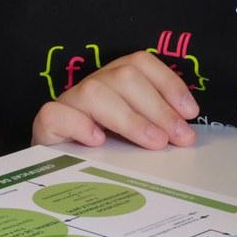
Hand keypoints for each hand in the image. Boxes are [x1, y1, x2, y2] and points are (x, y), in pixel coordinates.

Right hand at [32, 51, 199, 152]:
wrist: (58, 173)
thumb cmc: (103, 155)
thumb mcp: (134, 140)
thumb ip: (156, 131)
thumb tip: (186, 137)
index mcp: (114, 83)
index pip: (140, 63)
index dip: (168, 82)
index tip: (190, 112)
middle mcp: (91, 87)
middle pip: (124, 76)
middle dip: (157, 106)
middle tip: (178, 137)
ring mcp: (67, 104)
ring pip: (94, 92)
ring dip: (129, 118)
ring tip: (153, 142)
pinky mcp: (46, 125)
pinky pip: (56, 115)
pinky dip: (79, 125)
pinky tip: (98, 142)